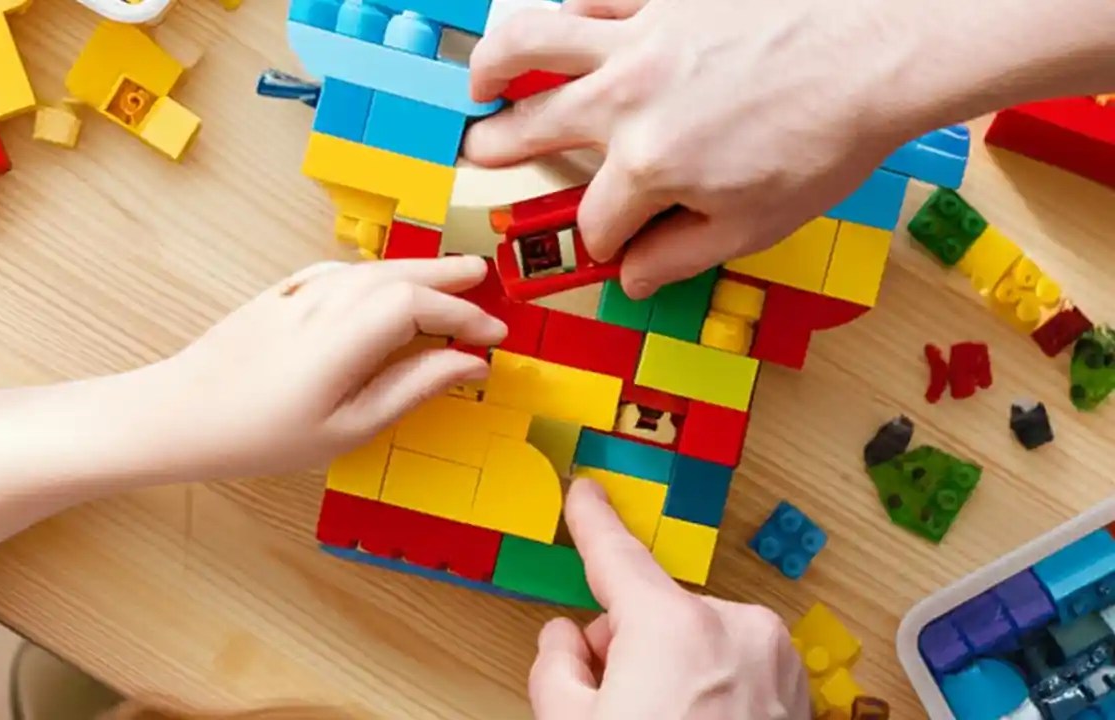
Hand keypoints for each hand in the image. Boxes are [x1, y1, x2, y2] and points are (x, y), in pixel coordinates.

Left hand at [157, 257, 506, 477]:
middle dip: (446, 276)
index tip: (494, 337)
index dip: (464, 315)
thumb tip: (466, 363)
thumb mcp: (347, 428)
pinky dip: (373, 273)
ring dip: (413, 270)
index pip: (421, 306)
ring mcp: (297, 293)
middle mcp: (324, 301)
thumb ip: (411, 388)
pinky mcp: (277, 295)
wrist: (176, 415)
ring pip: (369, 269)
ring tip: (448, 276)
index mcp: (346, 335)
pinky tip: (381, 282)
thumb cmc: (260, 435)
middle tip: (483, 278)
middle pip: (399, 274)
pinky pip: (338, 272)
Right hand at [467, 0, 918, 297]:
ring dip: (493, 67)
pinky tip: (569, 25)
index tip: (610, 243)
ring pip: (532, 42)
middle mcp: (626, 98)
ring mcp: (638, 37)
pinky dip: (571, 10)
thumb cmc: (826, 136)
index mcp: (648, 165)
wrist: (878, 47)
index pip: (595, 219)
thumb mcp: (756, 225)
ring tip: (481, 83)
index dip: (599, 241)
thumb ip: (681, 255)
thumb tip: (633, 278)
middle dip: (498, 152)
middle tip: (480, 153)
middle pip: (532, 128)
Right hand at [531, 479, 809, 718]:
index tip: (584, 493)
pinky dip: (711, 685)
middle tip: (611, 701)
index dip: (591, 520)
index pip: (616, 554)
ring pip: (697, 638)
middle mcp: (734, 627)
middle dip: (627, 646)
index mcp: (674, 626)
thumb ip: (557, 664)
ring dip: (672, 668)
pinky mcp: (797, 687)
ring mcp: (774, 657)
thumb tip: (568, 640)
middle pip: (654, 612)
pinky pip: (735, 663)